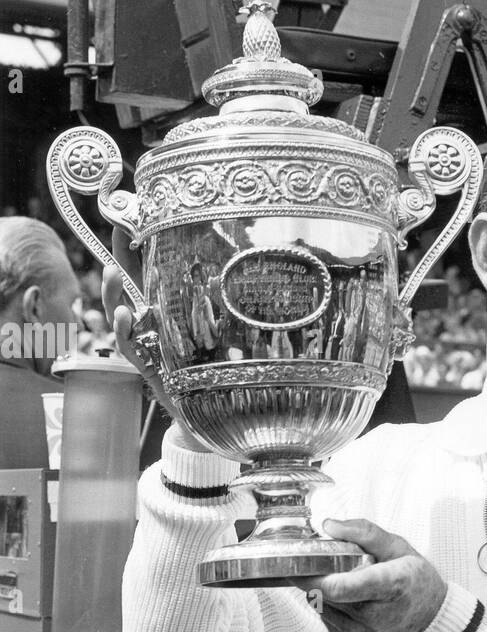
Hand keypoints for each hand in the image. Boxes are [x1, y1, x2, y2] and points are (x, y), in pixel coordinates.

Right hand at [102, 228, 210, 452]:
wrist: (220, 411)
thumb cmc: (220, 367)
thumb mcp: (222, 326)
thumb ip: (219, 301)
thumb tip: (229, 268)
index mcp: (167, 310)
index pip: (144, 274)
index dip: (131, 248)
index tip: (123, 220)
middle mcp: (153, 326)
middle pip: (126, 290)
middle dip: (118, 262)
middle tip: (115, 237)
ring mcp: (148, 346)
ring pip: (120, 317)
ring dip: (113, 294)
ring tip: (112, 273)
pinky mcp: (149, 368)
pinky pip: (130, 348)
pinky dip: (126, 331)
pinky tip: (126, 316)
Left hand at [299, 519, 446, 631]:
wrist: (430, 626)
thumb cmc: (416, 583)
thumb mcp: (399, 548)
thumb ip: (365, 532)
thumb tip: (330, 525)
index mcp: (391, 585)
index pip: (340, 587)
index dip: (314, 574)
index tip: (302, 560)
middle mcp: (376, 615)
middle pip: (325, 593)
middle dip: (315, 575)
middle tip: (318, 562)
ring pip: (321, 605)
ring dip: (322, 589)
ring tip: (342, 579)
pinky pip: (326, 618)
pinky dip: (329, 604)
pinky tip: (347, 597)